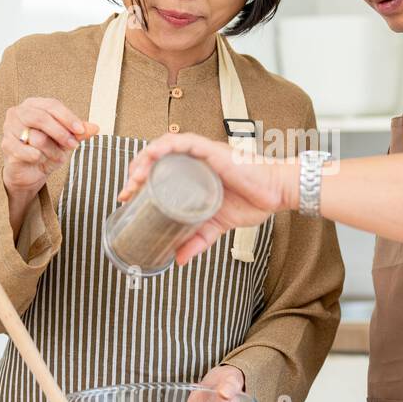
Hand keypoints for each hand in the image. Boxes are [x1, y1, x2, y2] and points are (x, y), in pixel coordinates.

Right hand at [1, 97, 98, 195]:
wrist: (30, 172)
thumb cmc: (48, 150)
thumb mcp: (66, 140)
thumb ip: (79, 132)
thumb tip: (96, 128)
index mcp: (33, 104)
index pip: (52, 105)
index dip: (68, 117)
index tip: (81, 130)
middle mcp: (18, 112)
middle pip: (41, 118)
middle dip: (61, 133)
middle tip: (74, 146)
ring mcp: (9, 127)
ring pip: (36, 137)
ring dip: (52, 150)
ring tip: (57, 158)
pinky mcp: (6, 145)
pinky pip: (26, 152)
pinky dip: (38, 158)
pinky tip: (40, 161)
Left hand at [117, 133, 294, 265]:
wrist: (276, 194)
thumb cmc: (251, 200)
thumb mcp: (216, 226)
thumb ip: (197, 240)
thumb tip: (178, 259)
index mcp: (192, 173)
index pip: (157, 170)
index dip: (137, 180)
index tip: (126, 196)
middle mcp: (194, 160)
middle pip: (155, 157)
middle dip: (135, 171)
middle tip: (126, 190)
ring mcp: (202, 153)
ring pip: (164, 147)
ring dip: (145, 159)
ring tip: (135, 177)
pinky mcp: (212, 150)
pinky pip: (184, 142)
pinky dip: (166, 146)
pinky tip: (155, 156)